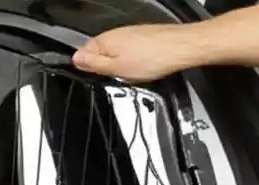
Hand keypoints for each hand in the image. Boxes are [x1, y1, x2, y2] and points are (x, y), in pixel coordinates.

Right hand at [72, 24, 202, 81]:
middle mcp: (116, 33)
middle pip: (100, 53)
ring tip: (133, 73)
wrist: (183, 47)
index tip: (96, 76)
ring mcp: (131, 34)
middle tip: (117, 78)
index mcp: (104, 40)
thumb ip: (93, 64)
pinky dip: (135, 61)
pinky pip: (131, 51)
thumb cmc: (153, 58)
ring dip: (121, 65)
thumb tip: (75, 60)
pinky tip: (144, 67)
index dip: (87, 67)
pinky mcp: (144, 37)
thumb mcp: (115, 69)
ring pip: (117, 53)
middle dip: (106, 67)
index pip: (82, 52)